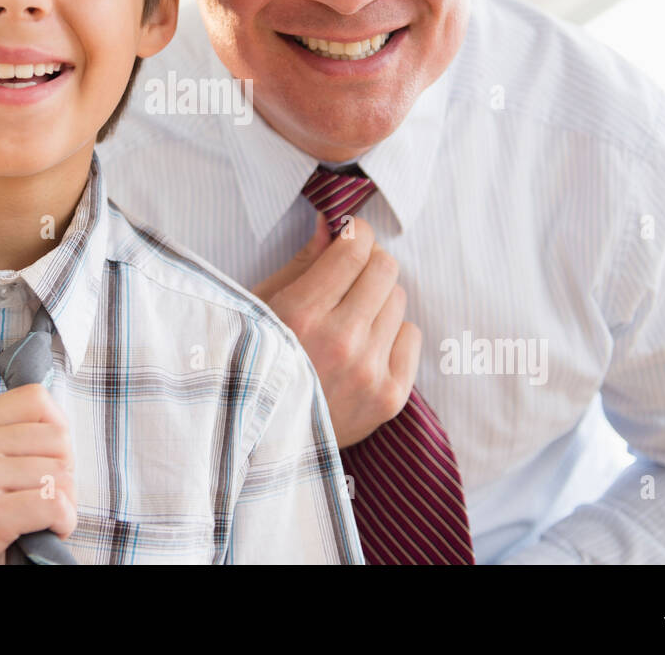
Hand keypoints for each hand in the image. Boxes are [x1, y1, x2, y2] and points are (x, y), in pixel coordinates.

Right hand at [0, 382, 76, 563]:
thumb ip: (2, 438)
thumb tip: (59, 432)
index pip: (36, 398)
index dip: (58, 425)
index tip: (54, 454)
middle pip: (58, 437)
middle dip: (67, 468)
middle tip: (53, 494)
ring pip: (60, 474)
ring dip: (67, 500)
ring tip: (50, 516)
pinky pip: (53, 504)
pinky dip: (64, 520)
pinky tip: (53, 529)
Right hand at [252, 212, 420, 446]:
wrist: (259, 441)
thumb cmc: (254, 364)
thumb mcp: (261, 308)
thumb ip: (303, 264)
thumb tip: (335, 223)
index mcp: (302, 315)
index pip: (355, 248)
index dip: (354, 233)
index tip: (346, 238)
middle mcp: (342, 342)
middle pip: (385, 268)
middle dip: (367, 264)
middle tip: (347, 277)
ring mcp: (369, 373)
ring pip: (398, 300)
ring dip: (376, 302)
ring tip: (348, 321)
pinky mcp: (390, 398)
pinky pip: (411, 335)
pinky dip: (390, 336)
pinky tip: (363, 349)